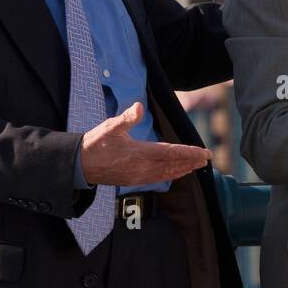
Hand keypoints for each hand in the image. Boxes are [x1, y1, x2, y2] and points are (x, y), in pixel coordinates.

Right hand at [80, 101, 210, 185]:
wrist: (80, 164)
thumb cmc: (96, 143)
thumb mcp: (110, 126)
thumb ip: (126, 118)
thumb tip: (139, 107)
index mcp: (140, 153)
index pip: (171, 153)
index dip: (190, 153)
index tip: (205, 153)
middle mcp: (142, 168)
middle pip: (173, 165)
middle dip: (191, 162)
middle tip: (207, 159)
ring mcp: (138, 176)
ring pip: (167, 174)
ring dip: (183, 169)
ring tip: (196, 166)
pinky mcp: (134, 180)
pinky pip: (158, 178)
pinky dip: (171, 175)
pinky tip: (176, 173)